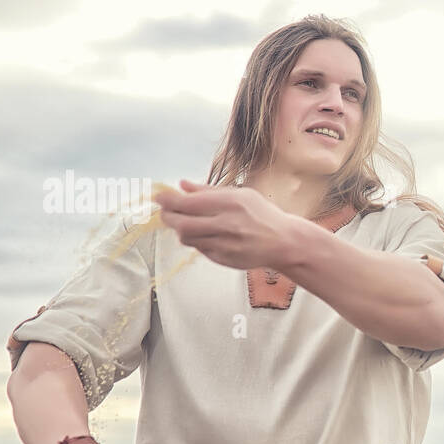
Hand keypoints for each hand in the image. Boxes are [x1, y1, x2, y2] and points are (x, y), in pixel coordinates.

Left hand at [153, 178, 294, 269]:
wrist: (283, 242)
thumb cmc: (262, 214)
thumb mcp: (240, 194)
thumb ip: (209, 191)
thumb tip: (182, 185)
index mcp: (230, 203)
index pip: (187, 202)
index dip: (167, 200)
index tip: (159, 197)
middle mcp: (226, 224)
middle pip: (181, 223)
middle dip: (168, 217)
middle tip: (165, 212)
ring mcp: (225, 244)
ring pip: (187, 238)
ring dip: (181, 230)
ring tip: (188, 223)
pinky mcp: (224, 259)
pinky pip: (200, 249)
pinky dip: (197, 241)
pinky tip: (207, 235)